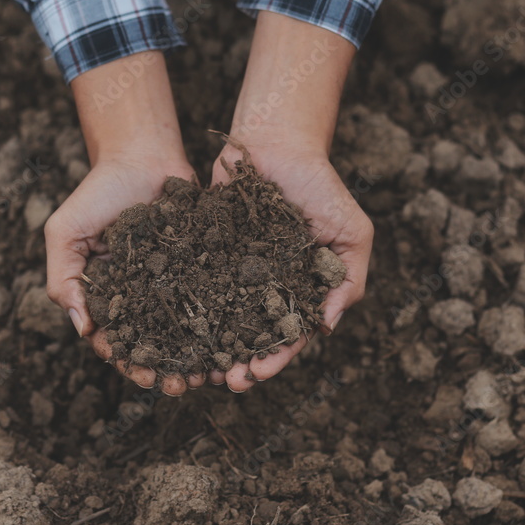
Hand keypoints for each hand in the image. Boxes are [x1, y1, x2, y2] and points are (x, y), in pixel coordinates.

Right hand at [46, 51, 205, 395]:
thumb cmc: (97, 192)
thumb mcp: (66, 232)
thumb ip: (64, 277)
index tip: (145, 375)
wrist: (141, 155)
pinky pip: (214, 299)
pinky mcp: (203, 266)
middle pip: (155, 345)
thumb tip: (82, 327)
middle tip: (182, 386)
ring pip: (187, 330)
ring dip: (196, 356)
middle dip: (166, 370)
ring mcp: (174, 283)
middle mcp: (143, 296)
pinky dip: (221, 323)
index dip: (129, 363)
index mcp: (109, 296)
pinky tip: (233, 341)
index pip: (116, 342)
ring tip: (210, 374)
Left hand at [210, 11, 367, 391]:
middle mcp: (264, 287)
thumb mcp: (352, 232)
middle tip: (226, 382)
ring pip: (218, 319)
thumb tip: (326, 329)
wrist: (277, 142)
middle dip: (239, 363)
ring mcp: (233, 271)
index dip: (274, 359)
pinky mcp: (204, 252)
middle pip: (249, 337)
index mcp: (298, 291)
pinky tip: (171, 328)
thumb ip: (348, 281)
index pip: (287, 336)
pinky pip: (192, 285)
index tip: (257, 374)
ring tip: (197, 368)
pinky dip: (183, 309)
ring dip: (209, 347)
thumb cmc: (321, 186)